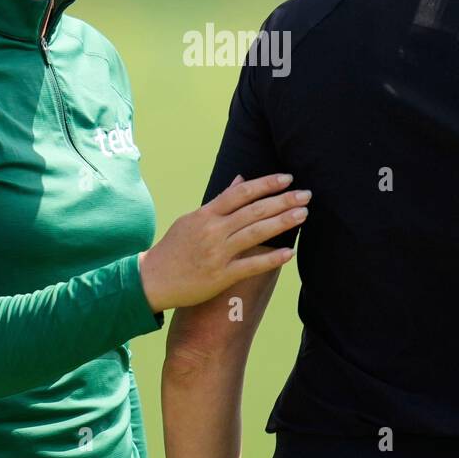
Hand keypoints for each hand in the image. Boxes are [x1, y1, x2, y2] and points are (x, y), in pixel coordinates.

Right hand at [138, 173, 307, 312]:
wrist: (153, 279)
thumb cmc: (174, 248)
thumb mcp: (192, 219)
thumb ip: (219, 201)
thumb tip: (240, 180)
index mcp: (206, 214)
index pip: (241, 193)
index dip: (265, 184)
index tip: (286, 178)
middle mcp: (213, 231)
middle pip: (253, 210)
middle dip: (282, 201)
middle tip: (305, 194)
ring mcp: (217, 253)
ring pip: (255, 233)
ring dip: (281, 222)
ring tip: (303, 214)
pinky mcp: (220, 277)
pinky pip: (250, 266)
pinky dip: (270, 259)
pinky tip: (288, 253)